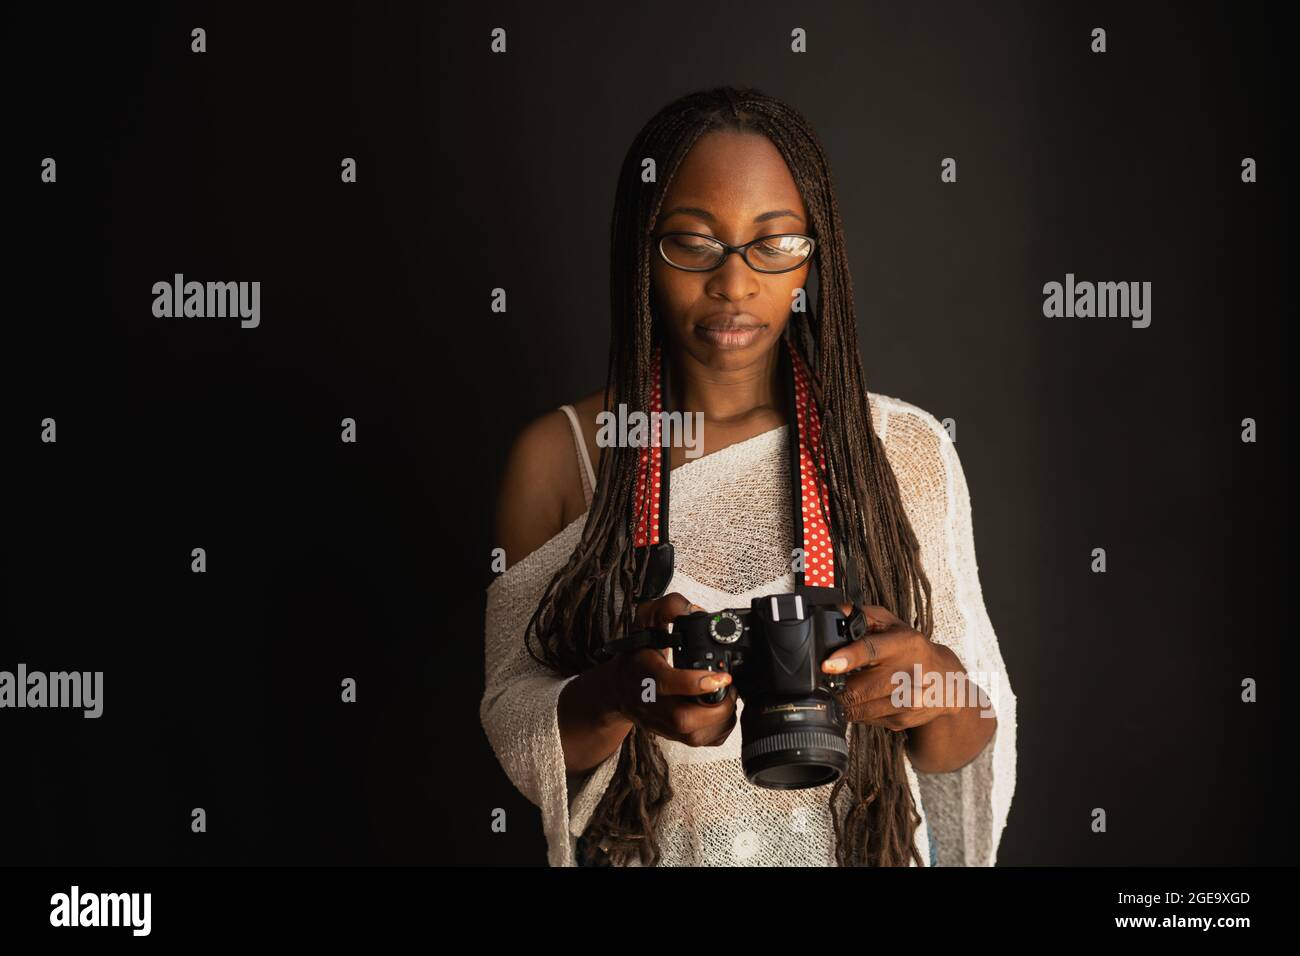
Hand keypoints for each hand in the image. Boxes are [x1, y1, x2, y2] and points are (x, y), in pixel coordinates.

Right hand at [604, 592, 737, 746]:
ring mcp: (664, 725)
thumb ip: (667, 608)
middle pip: (684, 721)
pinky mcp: (675, 737)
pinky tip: (721, 708)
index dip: (698, 683)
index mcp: (646, 675)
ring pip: (696, 737)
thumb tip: (692, 609)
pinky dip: (721, 728)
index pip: (669, 684)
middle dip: (717, 708)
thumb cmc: (636, 656)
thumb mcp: (646, 622)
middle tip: (730, 687)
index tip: (722, 675)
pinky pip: (705, 742)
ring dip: (722, 718)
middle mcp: (653, 705)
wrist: (620, 690)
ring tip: (728, 695)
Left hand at [820, 603, 957, 731]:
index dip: (847, 658)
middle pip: (859, 688)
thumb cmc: (913, 649)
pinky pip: (867, 719)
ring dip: (845, 701)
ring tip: (847, 690)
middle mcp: (908, 673)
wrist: (947, 682)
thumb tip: (836, 612)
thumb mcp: (894, 625)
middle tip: (832, 680)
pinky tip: (866, 700)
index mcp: (903, 644)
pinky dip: (858, 711)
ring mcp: (908, 700)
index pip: (872, 650)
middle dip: (838, 686)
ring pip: (860, 708)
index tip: (828, 665)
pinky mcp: (904, 719)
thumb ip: (864, 616)